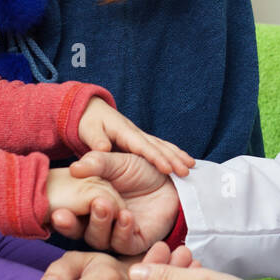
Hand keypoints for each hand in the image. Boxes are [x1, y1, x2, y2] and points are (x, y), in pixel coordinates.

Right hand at [54, 151, 179, 254]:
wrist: (169, 179)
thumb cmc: (138, 170)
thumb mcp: (116, 162)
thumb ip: (97, 163)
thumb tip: (75, 168)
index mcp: (85, 205)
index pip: (67, 215)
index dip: (60, 216)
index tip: (57, 211)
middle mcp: (96, 223)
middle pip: (77, 231)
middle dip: (72, 224)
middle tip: (69, 213)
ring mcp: (114, 235)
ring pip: (98, 238)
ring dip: (100, 223)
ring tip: (106, 204)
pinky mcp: (134, 243)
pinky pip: (123, 243)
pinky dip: (123, 230)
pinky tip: (126, 216)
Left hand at [76, 97, 194, 176]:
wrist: (91, 110)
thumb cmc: (88, 122)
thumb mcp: (88, 130)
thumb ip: (96, 140)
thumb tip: (104, 149)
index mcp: (124, 132)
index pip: (143, 147)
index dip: (156, 158)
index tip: (168, 169)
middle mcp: (136, 133)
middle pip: (158, 146)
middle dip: (174, 158)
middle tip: (188, 169)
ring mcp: (140, 136)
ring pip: (162, 146)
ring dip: (177, 155)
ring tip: (192, 166)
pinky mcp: (140, 140)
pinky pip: (159, 147)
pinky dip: (173, 153)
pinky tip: (183, 160)